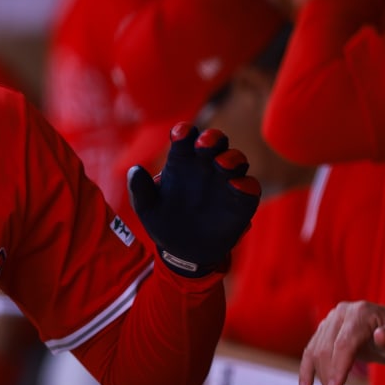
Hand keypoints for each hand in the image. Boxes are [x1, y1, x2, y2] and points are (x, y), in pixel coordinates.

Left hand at [127, 123, 260, 276]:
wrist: (183, 253)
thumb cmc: (164, 223)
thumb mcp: (147, 209)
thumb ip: (140, 189)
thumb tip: (134, 170)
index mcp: (182, 162)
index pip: (185, 138)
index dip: (184, 131)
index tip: (180, 133)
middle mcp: (206, 167)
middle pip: (214, 142)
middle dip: (212, 138)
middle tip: (204, 143)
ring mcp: (225, 182)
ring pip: (235, 160)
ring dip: (231, 158)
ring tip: (221, 164)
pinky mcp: (242, 201)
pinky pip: (250, 187)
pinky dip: (247, 185)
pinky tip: (237, 186)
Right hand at [298, 301, 384, 384]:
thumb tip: (380, 336)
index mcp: (361, 313)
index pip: (344, 343)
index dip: (338, 366)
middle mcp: (342, 313)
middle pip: (327, 348)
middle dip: (329, 378)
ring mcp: (331, 321)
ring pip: (316, 351)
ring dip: (319, 378)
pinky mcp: (326, 331)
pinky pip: (312, 350)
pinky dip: (308, 369)